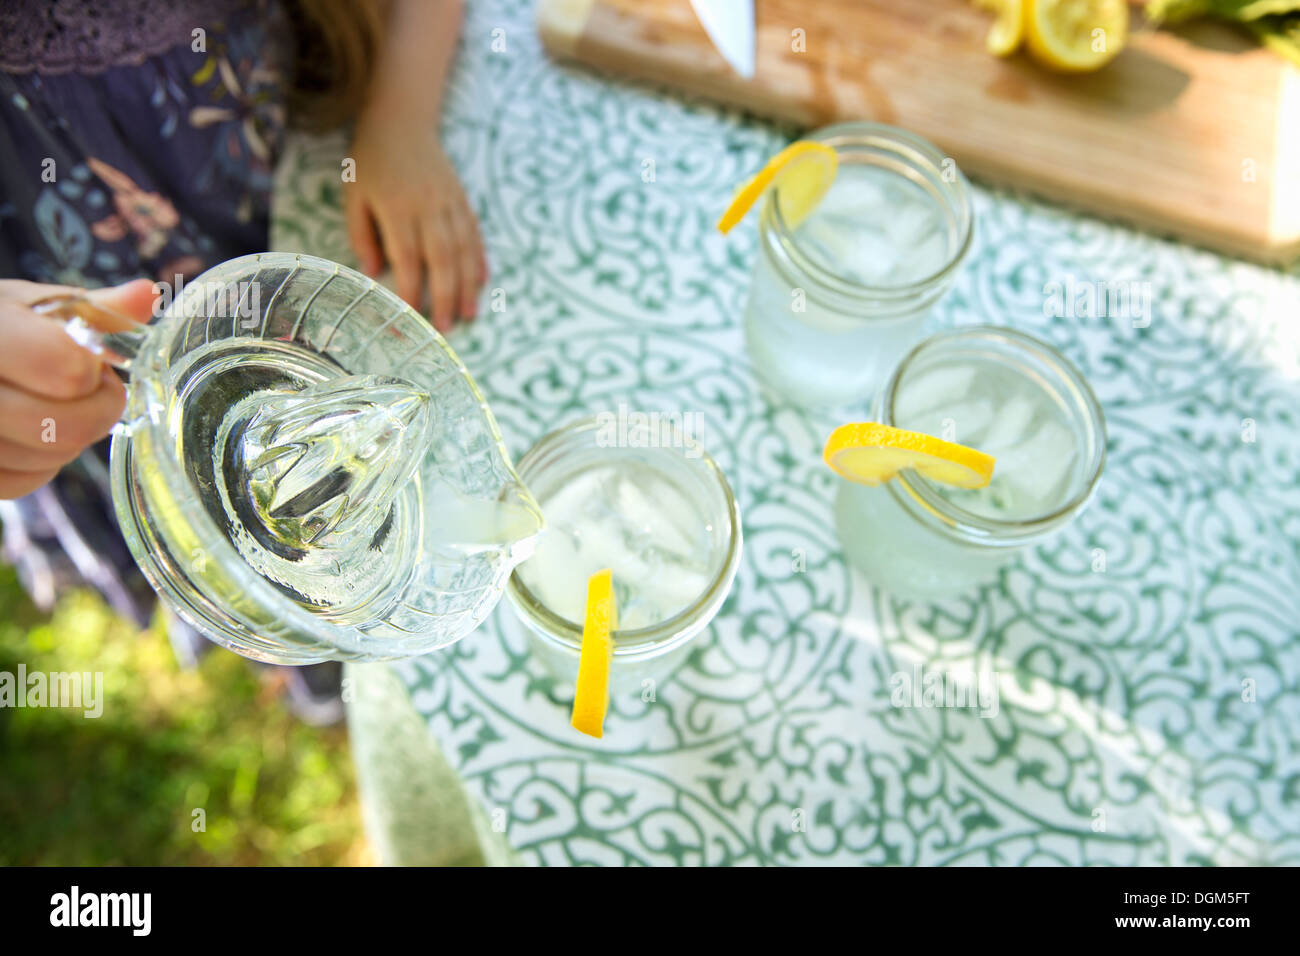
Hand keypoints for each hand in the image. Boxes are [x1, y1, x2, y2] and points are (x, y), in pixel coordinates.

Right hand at [0, 278, 154, 498]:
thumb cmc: (2, 328)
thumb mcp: (36, 306)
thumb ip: (94, 308)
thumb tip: (146, 295)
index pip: (69, 370)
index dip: (91, 372)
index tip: (87, 362)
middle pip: (66, 428)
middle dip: (95, 411)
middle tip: (86, 390)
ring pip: (48, 459)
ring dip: (67, 438)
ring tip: (48, 405)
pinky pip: (22, 484)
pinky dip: (38, 464)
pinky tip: (27, 432)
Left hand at [344, 105, 486, 332]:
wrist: (401, 120)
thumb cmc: (369, 161)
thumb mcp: (353, 195)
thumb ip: (361, 234)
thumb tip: (374, 272)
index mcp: (396, 207)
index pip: (407, 258)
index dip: (411, 291)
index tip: (412, 318)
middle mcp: (428, 206)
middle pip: (442, 258)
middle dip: (446, 296)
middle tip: (447, 327)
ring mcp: (449, 202)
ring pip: (463, 249)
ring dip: (468, 285)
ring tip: (470, 314)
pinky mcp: (462, 199)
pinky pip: (475, 234)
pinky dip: (479, 260)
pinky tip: (482, 282)